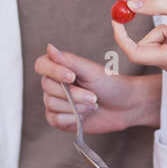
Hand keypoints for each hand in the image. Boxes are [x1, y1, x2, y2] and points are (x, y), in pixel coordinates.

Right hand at [37, 43, 160, 133]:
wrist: (125, 106)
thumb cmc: (110, 84)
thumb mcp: (90, 70)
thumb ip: (68, 60)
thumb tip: (49, 48)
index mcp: (60, 67)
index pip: (41, 65)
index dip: (54, 71)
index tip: (72, 76)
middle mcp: (54, 84)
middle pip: (47, 87)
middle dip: (74, 94)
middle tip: (93, 96)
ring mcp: (55, 102)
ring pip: (52, 104)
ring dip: (76, 106)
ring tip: (92, 104)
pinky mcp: (59, 119)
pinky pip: (55, 119)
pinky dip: (72, 118)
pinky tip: (85, 115)